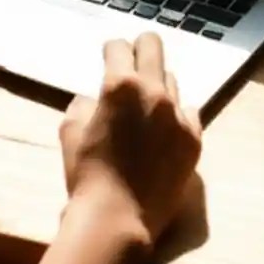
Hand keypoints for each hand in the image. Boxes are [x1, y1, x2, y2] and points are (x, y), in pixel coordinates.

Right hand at [58, 32, 202, 245]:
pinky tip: (162, 129)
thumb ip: (84, 104)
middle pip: (153, 46)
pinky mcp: (193, 138)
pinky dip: (174, 114)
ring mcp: (178, 115)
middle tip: (131, 62)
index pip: (118, 47)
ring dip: (156, 86)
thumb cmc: (87, 173)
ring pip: (171, 80)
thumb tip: (95, 98)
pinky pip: (188, 111)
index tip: (108, 56)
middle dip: (139, 48)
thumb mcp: (70, 130)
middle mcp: (153, 92)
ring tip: (145, 106)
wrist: (118, 217)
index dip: (109, 50)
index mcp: (119, 86)